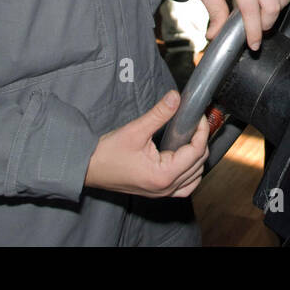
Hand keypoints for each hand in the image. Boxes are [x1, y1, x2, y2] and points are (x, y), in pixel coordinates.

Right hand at [84, 90, 209, 197]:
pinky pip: (184, 187)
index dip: (201, 130)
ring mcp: (162, 193)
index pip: (196, 151)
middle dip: (200, 140)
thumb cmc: (107, 153)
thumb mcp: (136, 130)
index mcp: (163, 175)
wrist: (88, 168)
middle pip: (198, 163)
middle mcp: (166, 188)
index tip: (197, 115)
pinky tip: (185, 159)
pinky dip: (190, 174)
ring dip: (197, 157)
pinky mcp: (157, 192)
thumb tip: (176, 97)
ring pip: (194, 177)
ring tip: (191, 137)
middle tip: (193, 122)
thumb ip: (159, 114)